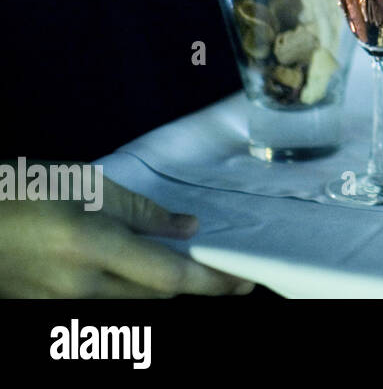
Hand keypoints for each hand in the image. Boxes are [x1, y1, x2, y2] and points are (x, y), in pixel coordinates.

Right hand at [0, 174, 254, 297]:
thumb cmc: (26, 190)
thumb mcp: (88, 185)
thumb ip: (141, 211)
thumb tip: (187, 231)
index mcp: (94, 250)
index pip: (169, 278)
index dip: (212, 282)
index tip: (244, 282)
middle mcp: (82, 287)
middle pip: (156, 296)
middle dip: (190, 282)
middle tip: (218, 265)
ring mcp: (62, 304)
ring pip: (131, 302)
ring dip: (158, 284)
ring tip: (179, 260)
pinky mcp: (49, 308)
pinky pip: (103, 302)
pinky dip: (127, 287)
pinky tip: (134, 265)